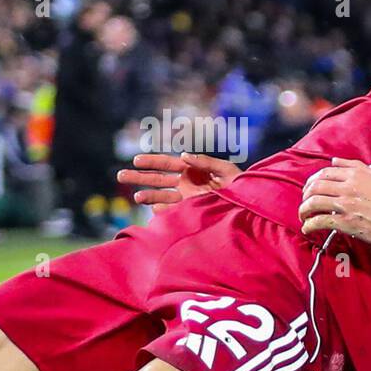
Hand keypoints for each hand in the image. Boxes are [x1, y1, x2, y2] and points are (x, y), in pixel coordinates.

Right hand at [117, 152, 242, 210]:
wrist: (250, 209)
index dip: (151, 161)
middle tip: (119, 175)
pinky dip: (163, 211)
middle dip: (139, 177)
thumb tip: (183, 156)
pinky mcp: (189, 214)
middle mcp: (185, 185)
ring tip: (137, 197)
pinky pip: (171, 213)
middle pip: (157, 179)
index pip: (166, 164)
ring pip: (161, 196)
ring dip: (148, 196)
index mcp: (191, 170)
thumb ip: (205, 162)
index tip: (136, 160)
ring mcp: (185, 200)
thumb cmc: (241, 186)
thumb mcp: (226, 170)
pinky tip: (155, 209)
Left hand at [299, 157, 370, 247]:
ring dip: (303, 210)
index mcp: (356, 174)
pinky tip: (307, 229)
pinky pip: (320, 221)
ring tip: (303, 217)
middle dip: (305, 195)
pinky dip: (309, 225)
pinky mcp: (347, 222)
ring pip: (314, 202)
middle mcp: (349, 186)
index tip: (309, 189)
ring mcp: (347, 205)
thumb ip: (355, 166)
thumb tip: (334, 160)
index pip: (324, 173)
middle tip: (304, 203)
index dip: (312, 181)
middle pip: (315, 186)